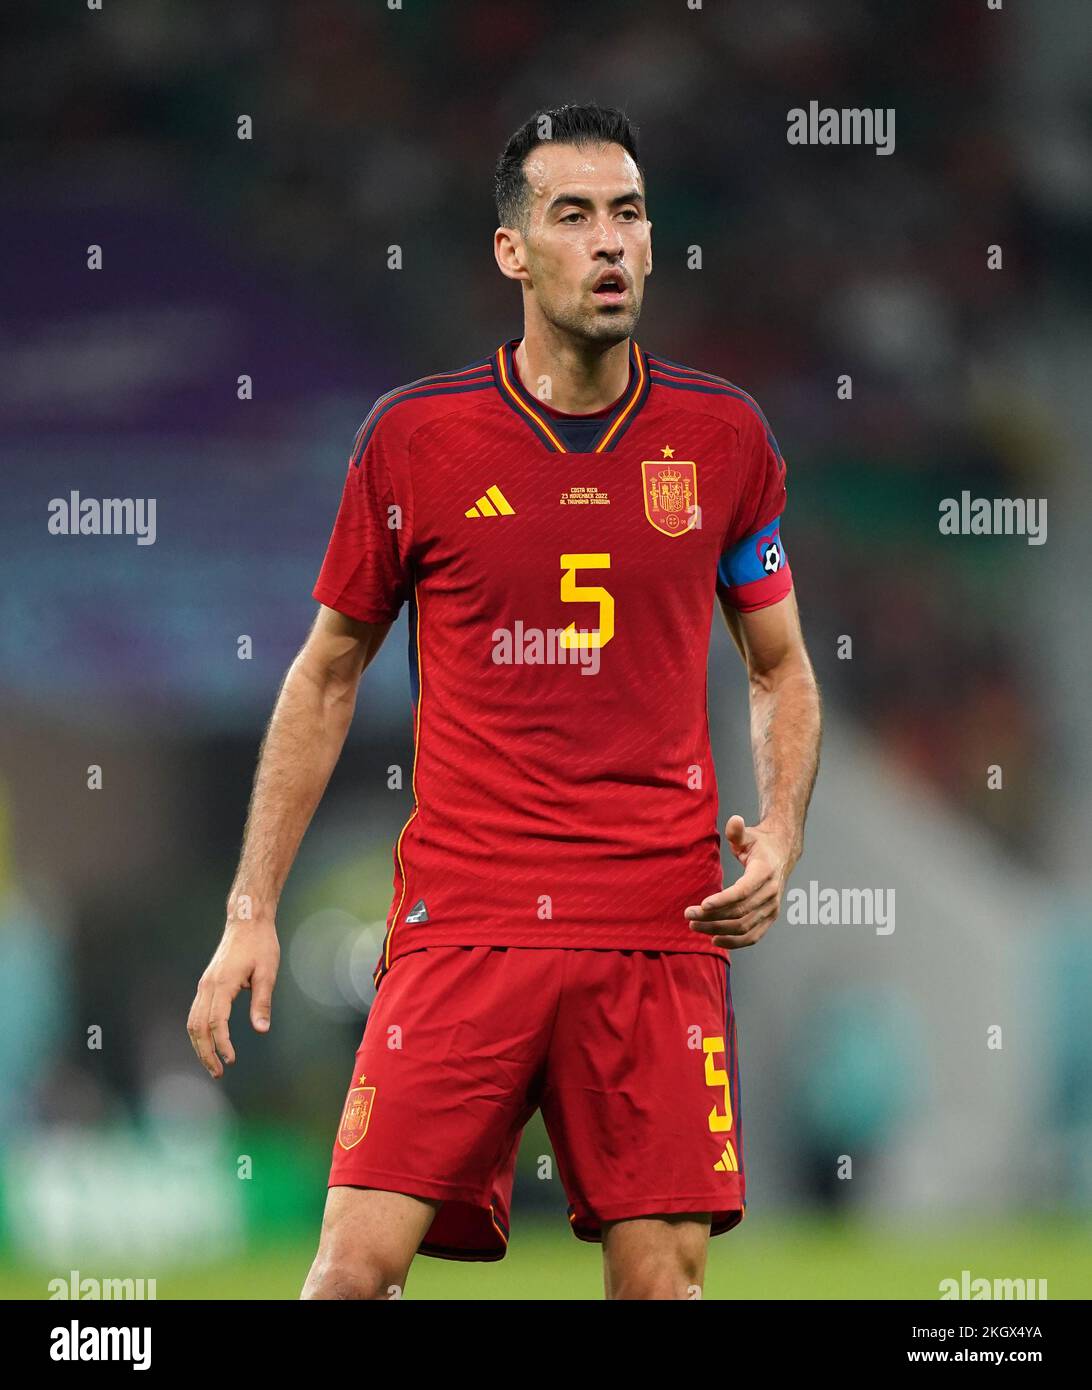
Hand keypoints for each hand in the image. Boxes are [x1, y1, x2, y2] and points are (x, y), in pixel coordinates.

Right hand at [187, 920, 279, 1077]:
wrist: (247, 921)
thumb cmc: (261, 945)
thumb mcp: (268, 972)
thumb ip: (262, 1001)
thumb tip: (261, 1029)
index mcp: (222, 983)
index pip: (216, 1022)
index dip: (221, 1044)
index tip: (231, 1060)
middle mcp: (208, 985)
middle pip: (197, 1027)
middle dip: (205, 1052)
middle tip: (218, 1073)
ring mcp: (204, 984)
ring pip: (193, 1021)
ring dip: (200, 1045)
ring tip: (213, 1065)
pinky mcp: (206, 984)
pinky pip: (196, 1013)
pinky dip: (199, 1032)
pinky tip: (210, 1044)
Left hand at [684, 814, 795, 949]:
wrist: (782, 854)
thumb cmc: (759, 844)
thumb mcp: (748, 835)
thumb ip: (738, 831)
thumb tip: (734, 821)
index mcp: (765, 872)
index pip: (743, 891)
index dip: (723, 900)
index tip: (702, 905)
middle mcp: (771, 893)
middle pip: (740, 912)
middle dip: (712, 917)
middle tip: (688, 915)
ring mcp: (772, 908)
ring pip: (743, 927)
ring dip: (718, 930)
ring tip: (695, 925)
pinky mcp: (770, 918)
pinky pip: (753, 936)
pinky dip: (734, 942)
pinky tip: (714, 940)